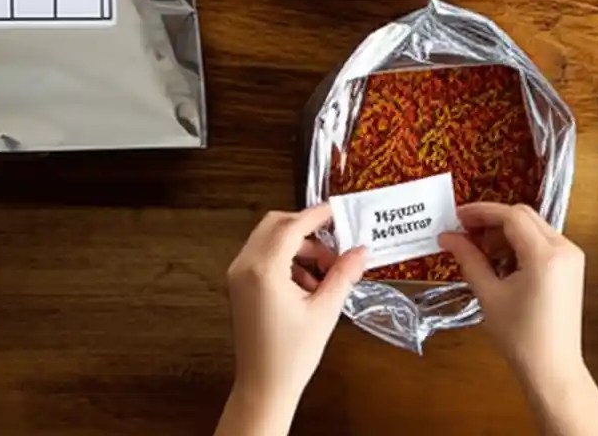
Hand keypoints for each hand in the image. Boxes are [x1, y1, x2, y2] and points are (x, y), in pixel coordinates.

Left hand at [225, 204, 365, 407]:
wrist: (264, 387)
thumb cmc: (291, 355)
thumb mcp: (325, 311)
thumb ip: (343, 274)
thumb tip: (360, 250)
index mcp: (263, 270)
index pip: (291, 227)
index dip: (316, 215)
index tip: (336, 210)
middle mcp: (244, 267)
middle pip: (275, 225)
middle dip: (307, 230)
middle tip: (334, 246)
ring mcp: (237, 276)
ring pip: (269, 240)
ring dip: (299, 247)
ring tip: (325, 273)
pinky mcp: (239, 286)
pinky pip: (263, 257)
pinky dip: (286, 259)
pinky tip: (308, 284)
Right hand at [439, 204, 597, 435]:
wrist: (552, 367)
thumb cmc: (521, 337)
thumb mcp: (489, 294)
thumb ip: (469, 259)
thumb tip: (449, 237)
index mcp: (546, 256)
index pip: (512, 216)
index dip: (482, 212)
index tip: (459, 217)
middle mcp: (564, 250)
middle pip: (524, 217)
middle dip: (492, 222)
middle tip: (465, 234)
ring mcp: (571, 258)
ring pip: (533, 228)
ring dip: (505, 233)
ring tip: (481, 254)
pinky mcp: (571, 267)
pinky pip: (542, 242)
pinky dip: (520, 245)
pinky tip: (501, 263)